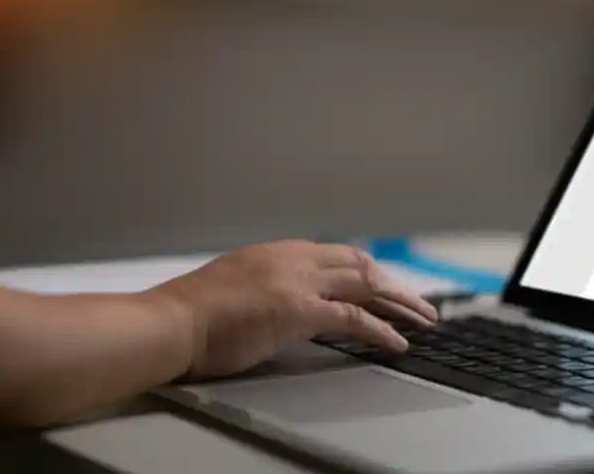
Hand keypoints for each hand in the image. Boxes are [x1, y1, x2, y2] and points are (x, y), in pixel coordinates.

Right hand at [145, 241, 438, 379]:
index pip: (336, 256)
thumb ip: (263, 287)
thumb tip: (277, 304)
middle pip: (360, 265)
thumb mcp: (234, 287)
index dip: (367, 271)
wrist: (169, 323)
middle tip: (419, 304)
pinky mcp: (299, 310)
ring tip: (424, 320)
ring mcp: (298, 282)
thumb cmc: (190, 315)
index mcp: (277, 252)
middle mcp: (293, 259)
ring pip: (366, 285)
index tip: (386, 285)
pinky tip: (398, 341)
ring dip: (400, 302)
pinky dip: (382, 330)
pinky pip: (354, 318)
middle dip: (394, 284)